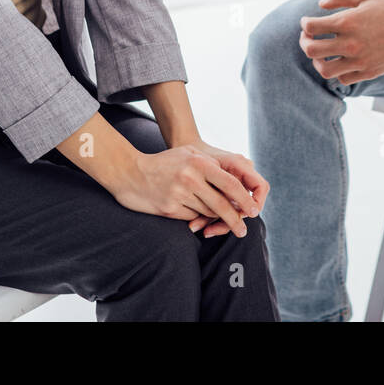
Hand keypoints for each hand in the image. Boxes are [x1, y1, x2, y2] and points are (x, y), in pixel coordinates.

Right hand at [112, 142, 257, 237]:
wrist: (129, 172)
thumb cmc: (163, 162)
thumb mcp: (188, 154)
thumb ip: (210, 165)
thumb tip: (236, 183)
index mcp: (199, 163)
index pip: (230, 184)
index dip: (245, 200)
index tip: (254, 211)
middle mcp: (191, 178)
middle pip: (221, 204)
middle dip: (236, 220)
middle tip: (243, 230)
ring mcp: (179, 194)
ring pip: (207, 213)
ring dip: (215, 219)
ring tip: (220, 222)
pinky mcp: (169, 209)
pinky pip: (191, 218)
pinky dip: (197, 220)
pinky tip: (195, 217)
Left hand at [297, 0, 383, 83]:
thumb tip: (320, 4)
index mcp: (347, 22)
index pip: (311, 27)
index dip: (305, 24)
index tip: (308, 23)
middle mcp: (350, 43)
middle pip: (311, 50)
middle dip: (305, 42)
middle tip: (308, 38)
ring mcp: (359, 61)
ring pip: (324, 70)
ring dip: (318, 62)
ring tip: (321, 54)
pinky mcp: (368, 72)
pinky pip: (343, 78)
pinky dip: (337, 71)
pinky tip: (340, 61)